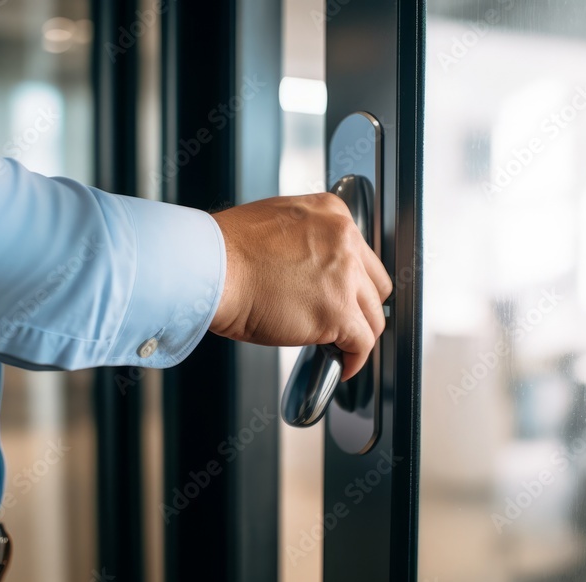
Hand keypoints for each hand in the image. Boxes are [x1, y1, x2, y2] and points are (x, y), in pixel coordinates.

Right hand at [209, 193, 392, 380]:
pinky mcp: (338, 312)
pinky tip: (343, 365)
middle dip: (362, 306)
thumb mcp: (275, 224)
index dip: (353, 281)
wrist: (210, 267)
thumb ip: (304, 242)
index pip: (361, 253)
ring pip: (373, 316)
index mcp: (331, 213)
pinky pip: (362, 343)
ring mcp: (345, 276)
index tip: (345, 295)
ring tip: (343, 347)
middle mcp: (345, 240)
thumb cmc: (225, 251)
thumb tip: (310, 271)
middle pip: (375, 284)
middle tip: (347, 321)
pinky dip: (355, 359)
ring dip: (359, 334)